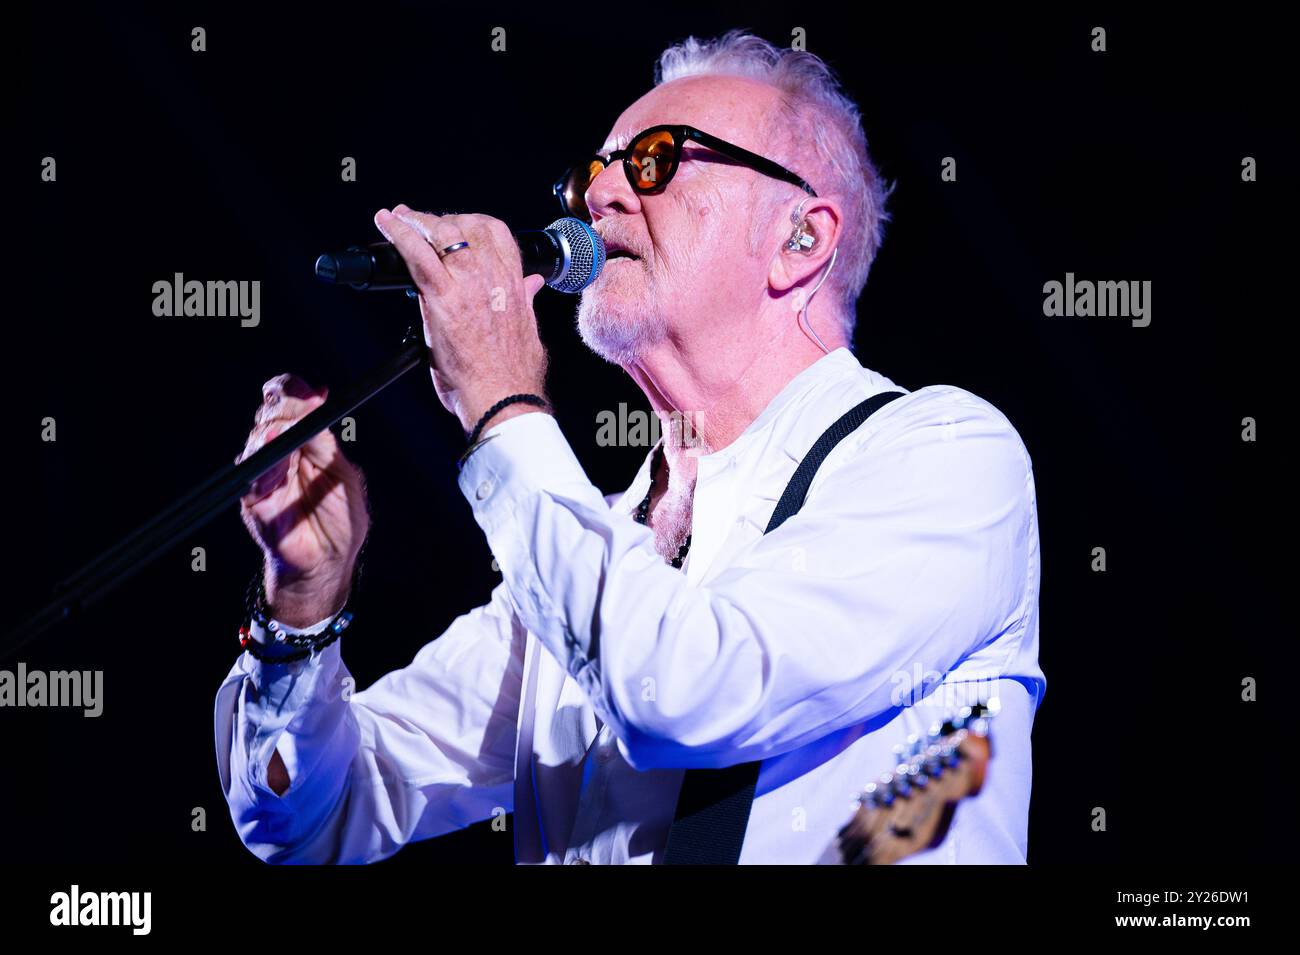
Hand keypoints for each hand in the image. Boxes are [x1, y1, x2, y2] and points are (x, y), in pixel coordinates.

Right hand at [236, 373, 369, 626]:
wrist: (328, 561)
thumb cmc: (339, 520)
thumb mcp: (341, 472)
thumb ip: (325, 441)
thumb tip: (317, 401)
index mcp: (304, 442)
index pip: (289, 403)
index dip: (295, 391)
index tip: (316, 392)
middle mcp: (280, 452)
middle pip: (271, 413)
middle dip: (287, 405)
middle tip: (307, 405)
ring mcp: (264, 473)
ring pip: (259, 436)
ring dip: (275, 426)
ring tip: (287, 426)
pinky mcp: (253, 496)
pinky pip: (253, 470)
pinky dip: (263, 455)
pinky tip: (272, 443)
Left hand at [373, 205, 549, 432]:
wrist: (503, 396)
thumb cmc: (514, 374)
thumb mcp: (527, 327)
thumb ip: (526, 299)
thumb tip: (533, 283)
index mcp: (514, 283)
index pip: (497, 233)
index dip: (474, 222)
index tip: (459, 226)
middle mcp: (493, 276)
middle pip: (468, 226)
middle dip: (443, 219)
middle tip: (423, 223)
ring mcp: (467, 284)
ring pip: (442, 233)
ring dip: (417, 221)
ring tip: (399, 218)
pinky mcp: (442, 298)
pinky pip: (417, 254)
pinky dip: (398, 232)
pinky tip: (386, 222)